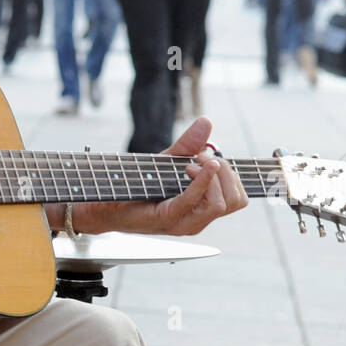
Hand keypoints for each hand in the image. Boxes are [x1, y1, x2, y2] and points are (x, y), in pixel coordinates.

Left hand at [73, 118, 247, 236]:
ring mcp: (186, 224)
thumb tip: (206, 121)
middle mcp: (199, 221)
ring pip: (221, 204)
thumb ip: (188, 144)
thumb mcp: (167, 161)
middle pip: (235, 200)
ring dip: (211, 176)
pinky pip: (196, 202)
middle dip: (225, 172)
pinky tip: (193, 166)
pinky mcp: (169, 219)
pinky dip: (201, 181)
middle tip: (201, 158)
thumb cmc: (137, 185)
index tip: (208, 156)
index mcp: (203, 210)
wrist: (106, 202)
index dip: (231, 173)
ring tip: (189, 164)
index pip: (239, 198)